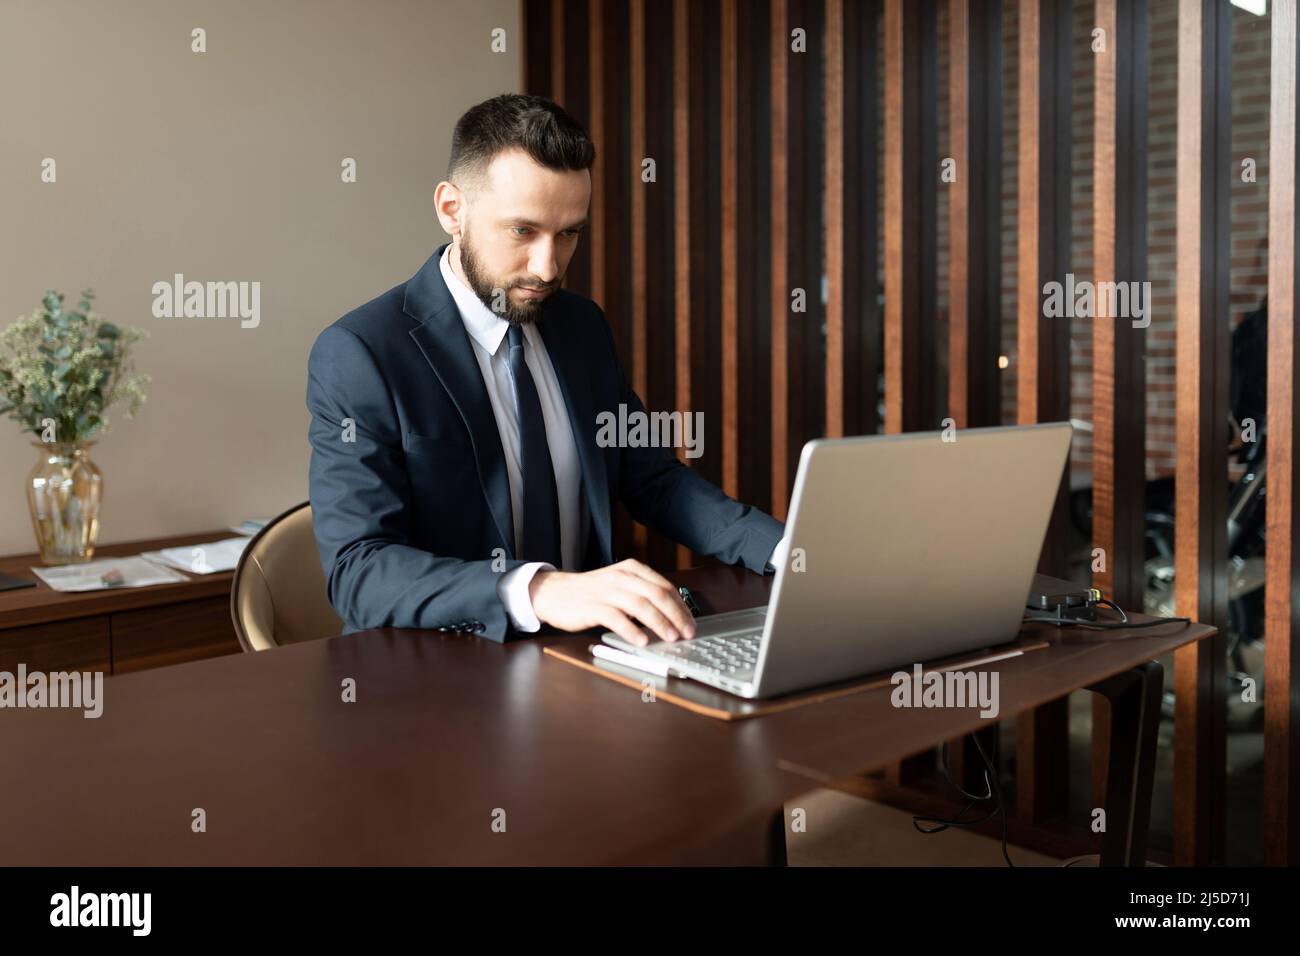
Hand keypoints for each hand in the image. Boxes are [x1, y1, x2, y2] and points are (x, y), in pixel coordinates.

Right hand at [528, 558, 696, 646]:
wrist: (554, 592)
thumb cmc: (590, 593)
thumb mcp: (618, 585)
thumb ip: (641, 594)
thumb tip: (670, 617)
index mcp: (632, 570)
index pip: (665, 586)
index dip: (681, 606)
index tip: (691, 622)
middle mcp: (621, 577)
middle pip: (657, 594)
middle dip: (676, 615)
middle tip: (686, 633)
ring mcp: (607, 590)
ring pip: (641, 605)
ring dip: (659, 623)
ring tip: (670, 638)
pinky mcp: (593, 606)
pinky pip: (617, 618)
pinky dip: (632, 630)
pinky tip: (642, 641)